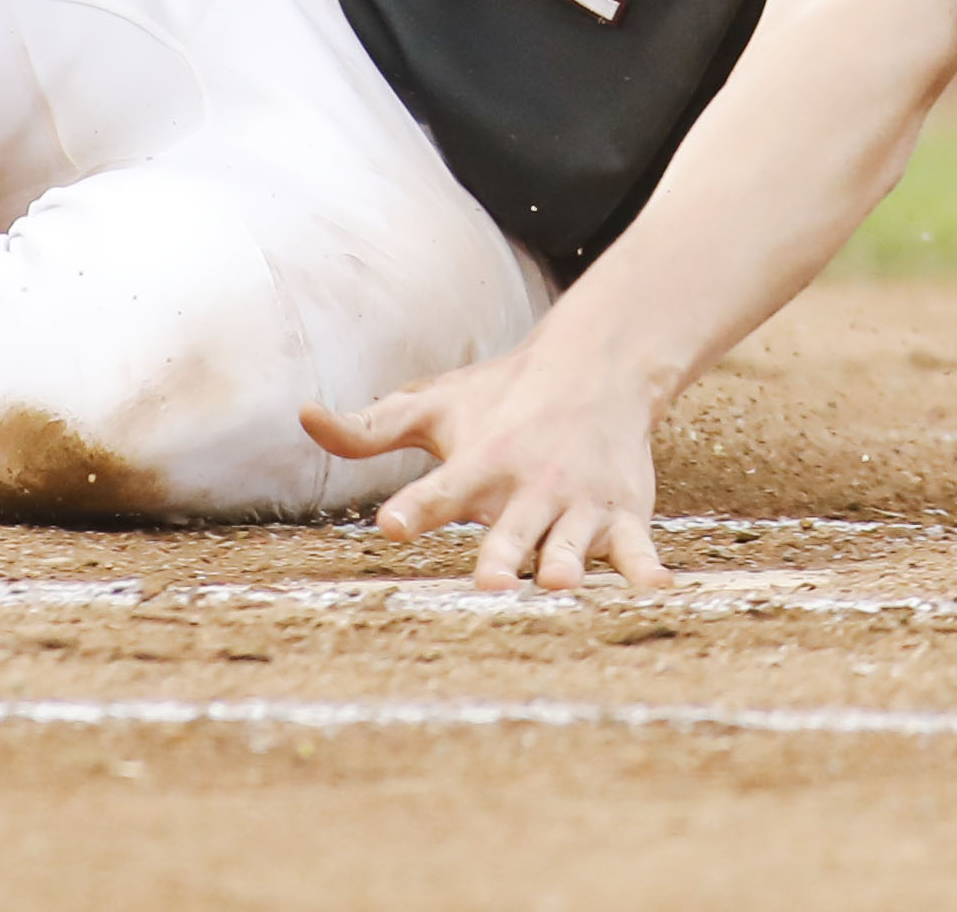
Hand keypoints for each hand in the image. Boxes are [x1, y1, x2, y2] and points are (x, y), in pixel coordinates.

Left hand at [305, 335, 672, 590]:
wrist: (599, 364)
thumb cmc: (499, 396)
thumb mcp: (431, 406)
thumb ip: (368, 428)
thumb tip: (300, 417)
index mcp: (480, 462)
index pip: (440, 489)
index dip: (417, 508)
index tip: (391, 526)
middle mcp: (530, 484)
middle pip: (513, 529)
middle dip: (503, 554)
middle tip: (492, 580)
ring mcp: (580, 501)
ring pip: (572, 540)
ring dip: (568, 563)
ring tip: (561, 585)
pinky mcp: (623, 512)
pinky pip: (635, 545)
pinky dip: (646, 568)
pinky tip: (656, 590)